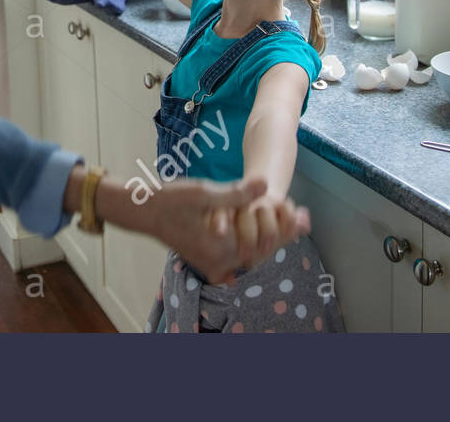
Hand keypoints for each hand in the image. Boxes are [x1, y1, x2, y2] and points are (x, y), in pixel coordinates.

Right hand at [149, 178, 309, 282]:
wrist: (143, 213)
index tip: (306, 216)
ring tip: (286, 222)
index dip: (289, 227)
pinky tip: (258, 237)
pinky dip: (250, 247)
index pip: (267, 240)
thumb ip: (236, 192)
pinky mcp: (207, 263)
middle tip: (303, 219)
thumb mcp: (203, 192)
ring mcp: (213, 265)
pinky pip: (236, 260)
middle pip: (262, 250)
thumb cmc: (170, 201)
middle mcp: (221, 262)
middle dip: (282, 233)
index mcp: (223, 247)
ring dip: (267, 239)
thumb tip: (265, 184)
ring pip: (251, 254)